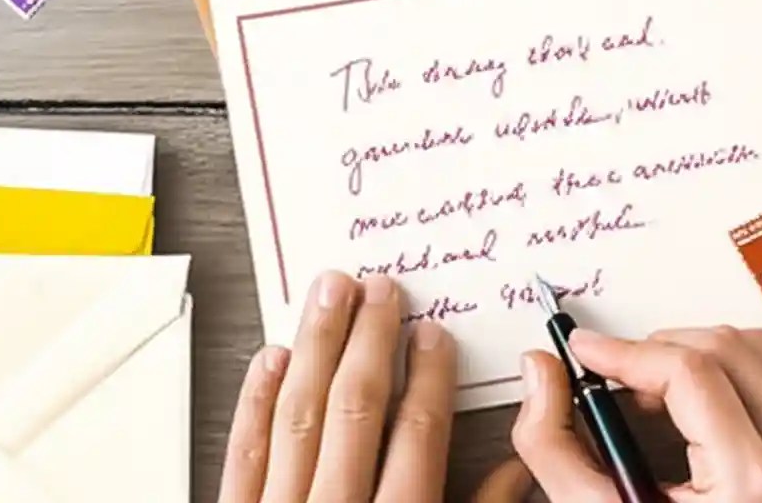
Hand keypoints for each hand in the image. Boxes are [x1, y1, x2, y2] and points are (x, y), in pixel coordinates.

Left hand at [217, 272, 458, 502]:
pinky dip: (256, 402)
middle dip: (371, 340)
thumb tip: (516, 471)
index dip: (429, 377)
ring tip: (329, 296)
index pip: (418, 433)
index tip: (431, 335)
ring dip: (317, 346)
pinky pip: (245, 454)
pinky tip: (271, 358)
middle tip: (379, 290)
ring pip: (299, 414)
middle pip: (355, 406)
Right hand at [512, 326, 761, 501]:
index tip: (585, 350)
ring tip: (647, 388)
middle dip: (654, 348)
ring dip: (689, 354)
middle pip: (724, 349)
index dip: (624, 350)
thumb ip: (555, 446)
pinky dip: (723, 373)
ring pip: (754, 352)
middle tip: (610, 371)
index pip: (688, 373)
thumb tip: (541, 373)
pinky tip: (686, 401)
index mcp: (753, 487)